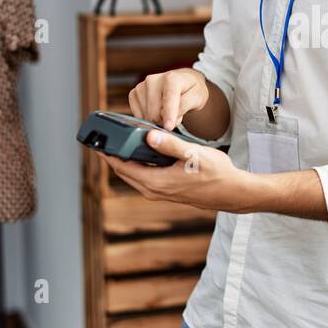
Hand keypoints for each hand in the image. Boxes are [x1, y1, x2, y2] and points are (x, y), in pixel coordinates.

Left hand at [99, 129, 262, 213]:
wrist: (232, 192)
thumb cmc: (216, 173)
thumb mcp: (194, 155)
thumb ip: (170, 145)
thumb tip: (148, 136)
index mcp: (157, 182)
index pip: (122, 167)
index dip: (107, 154)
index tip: (96, 142)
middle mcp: (154, 190)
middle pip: (124, 172)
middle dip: (112, 156)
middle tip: (103, 138)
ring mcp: (160, 192)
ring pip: (133, 175)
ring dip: (124, 160)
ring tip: (118, 142)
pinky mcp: (166, 191)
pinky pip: (143, 177)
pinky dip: (137, 165)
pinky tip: (142, 152)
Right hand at [127, 67, 208, 129]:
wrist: (182, 81)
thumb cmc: (191, 90)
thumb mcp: (196, 97)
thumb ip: (184, 107)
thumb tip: (169, 121)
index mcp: (171, 78)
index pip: (168, 100)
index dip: (169, 116)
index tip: (169, 127)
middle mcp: (153, 80)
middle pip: (154, 112)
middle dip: (164, 120)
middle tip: (174, 117)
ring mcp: (141, 86)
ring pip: (146, 116)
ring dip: (156, 120)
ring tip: (165, 112)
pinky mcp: (134, 94)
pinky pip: (137, 115)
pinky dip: (147, 118)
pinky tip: (156, 112)